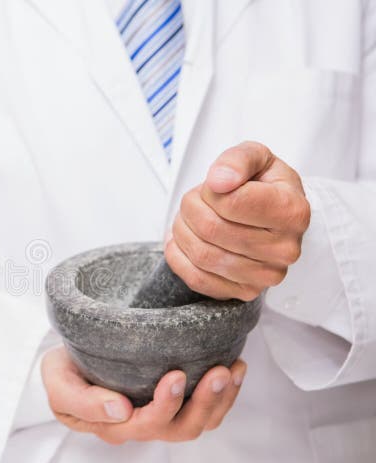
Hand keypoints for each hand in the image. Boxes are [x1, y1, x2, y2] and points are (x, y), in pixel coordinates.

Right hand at [41, 346, 245, 443]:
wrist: (69, 356)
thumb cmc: (63, 370)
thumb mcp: (58, 382)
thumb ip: (81, 402)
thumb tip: (119, 410)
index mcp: (112, 426)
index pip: (144, 425)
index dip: (165, 405)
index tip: (175, 374)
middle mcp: (139, 426)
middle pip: (179, 429)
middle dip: (203, 402)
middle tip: (218, 371)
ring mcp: (160, 415)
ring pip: (198, 422)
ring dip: (220, 399)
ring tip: (232, 369)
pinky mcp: (175, 402)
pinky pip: (206, 409)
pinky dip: (226, 393)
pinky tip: (235, 369)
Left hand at [167, 141, 310, 300]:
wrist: (272, 219)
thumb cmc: (262, 186)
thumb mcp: (256, 158)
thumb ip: (237, 160)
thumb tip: (219, 180)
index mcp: (293, 211)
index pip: (231, 202)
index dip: (209, 191)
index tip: (213, 186)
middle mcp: (286, 248)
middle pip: (211, 229)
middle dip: (190, 209)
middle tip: (192, 201)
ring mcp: (267, 276)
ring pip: (202, 255)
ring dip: (183, 231)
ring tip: (188, 219)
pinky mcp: (245, 292)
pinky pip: (197, 280)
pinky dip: (179, 257)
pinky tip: (182, 241)